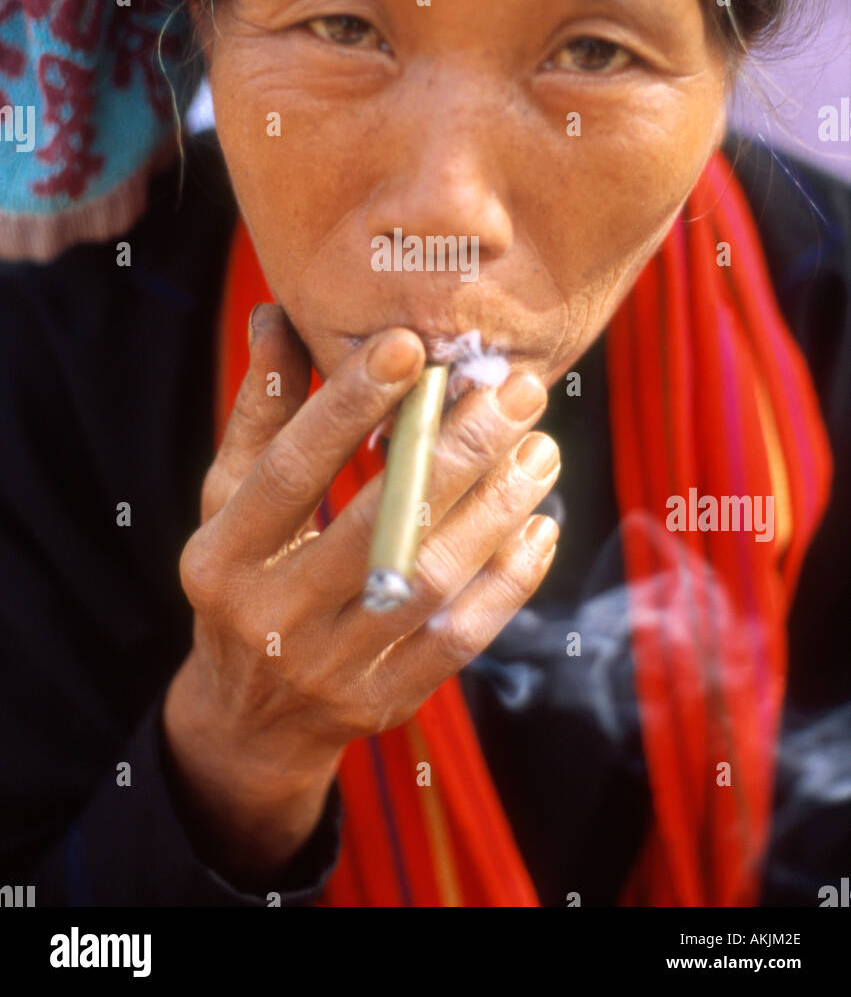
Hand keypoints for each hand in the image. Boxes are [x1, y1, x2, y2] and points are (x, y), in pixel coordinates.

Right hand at [163, 305, 560, 883]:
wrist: (249, 720)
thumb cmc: (244, 577)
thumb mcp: (228, 500)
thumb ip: (262, 411)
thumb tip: (279, 311)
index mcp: (224, 554)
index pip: (290, 469)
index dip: (346, 405)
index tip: (410, 344)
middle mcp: (273, 615)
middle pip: (375, 524)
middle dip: (456, 450)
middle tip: (518, 389)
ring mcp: (331, 666)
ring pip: (428, 580)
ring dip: (496, 508)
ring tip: (542, 446)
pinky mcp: (383, 701)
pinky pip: (458, 640)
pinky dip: (506, 582)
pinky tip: (540, 526)